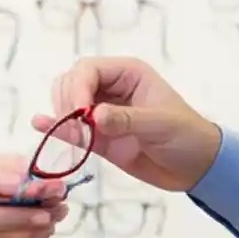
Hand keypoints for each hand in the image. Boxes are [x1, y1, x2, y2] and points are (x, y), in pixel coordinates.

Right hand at [36, 57, 221, 191]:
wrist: (197, 168)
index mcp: (127, 73)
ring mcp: (101, 113)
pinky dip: (55, 126)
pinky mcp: (98, 137)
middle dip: (67, 101)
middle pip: (71, 82)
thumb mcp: (161, 124)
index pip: (88, 69)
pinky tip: (41, 125)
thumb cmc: (187, 136)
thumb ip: (126, 119)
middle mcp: (110, 88)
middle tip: (77, 128)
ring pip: (66, 103)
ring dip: (62, 116)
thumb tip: (92, 116)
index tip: (78, 112)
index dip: (77, 87)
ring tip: (75, 137)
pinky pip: (70, 128)